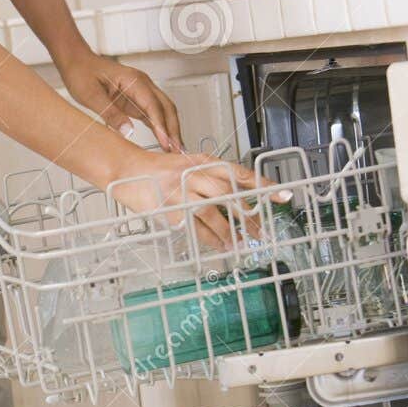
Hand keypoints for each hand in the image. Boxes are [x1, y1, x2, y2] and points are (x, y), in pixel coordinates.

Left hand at [60, 51, 182, 151]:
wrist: (77, 62)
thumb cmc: (82, 72)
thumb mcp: (91, 96)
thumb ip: (110, 114)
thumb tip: (128, 132)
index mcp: (133, 80)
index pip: (153, 106)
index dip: (162, 126)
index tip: (166, 142)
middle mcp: (142, 84)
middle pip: (166, 108)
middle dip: (173, 130)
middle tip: (177, 150)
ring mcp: (141, 91)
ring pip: (163, 111)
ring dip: (170, 129)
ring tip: (174, 150)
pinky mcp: (136, 99)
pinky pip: (153, 114)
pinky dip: (160, 127)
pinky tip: (164, 140)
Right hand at [104, 145, 290, 249]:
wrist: (126, 170)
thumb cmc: (159, 170)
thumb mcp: (188, 165)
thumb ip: (211, 177)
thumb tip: (239, 197)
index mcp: (202, 161)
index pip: (238, 172)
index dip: (261, 185)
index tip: (281, 194)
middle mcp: (194, 174)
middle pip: (229, 194)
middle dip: (248, 215)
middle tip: (262, 231)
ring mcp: (181, 192)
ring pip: (214, 212)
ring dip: (230, 230)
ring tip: (242, 243)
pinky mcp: (170, 209)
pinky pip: (195, 227)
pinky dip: (211, 238)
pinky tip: (221, 245)